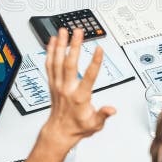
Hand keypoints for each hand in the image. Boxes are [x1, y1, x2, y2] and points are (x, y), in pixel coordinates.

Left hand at [42, 28, 116, 149]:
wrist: (59, 131)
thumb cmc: (77, 127)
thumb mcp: (95, 124)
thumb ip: (103, 115)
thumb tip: (111, 110)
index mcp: (79, 97)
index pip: (89, 77)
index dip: (95, 62)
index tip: (99, 49)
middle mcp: (66, 89)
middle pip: (70, 64)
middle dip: (74, 46)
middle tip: (79, 32)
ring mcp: (57, 85)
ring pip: (57, 61)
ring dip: (60, 45)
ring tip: (64, 30)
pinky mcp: (52, 83)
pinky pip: (49, 64)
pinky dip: (50, 51)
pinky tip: (53, 41)